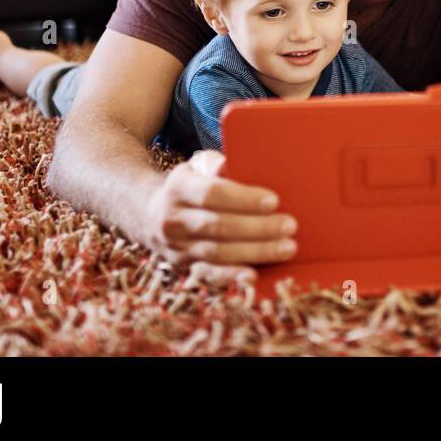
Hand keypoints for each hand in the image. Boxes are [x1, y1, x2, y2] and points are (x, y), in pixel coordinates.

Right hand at [141, 149, 296, 284]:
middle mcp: (172, 219)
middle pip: (218, 226)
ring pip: (217, 252)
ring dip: (255, 252)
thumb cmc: (191, 184)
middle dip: (258, 228)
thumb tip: (232, 163)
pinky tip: (255, 276)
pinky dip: (232, 276)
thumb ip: (217, 164)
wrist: (151, 214)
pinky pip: (209, 274)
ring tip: (287, 248)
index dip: (243, 198)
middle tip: (290, 225)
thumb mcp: (198, 167)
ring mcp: (176, 246)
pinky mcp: (184, 266)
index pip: (212, 193)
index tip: (274, 201)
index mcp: (178, 188)